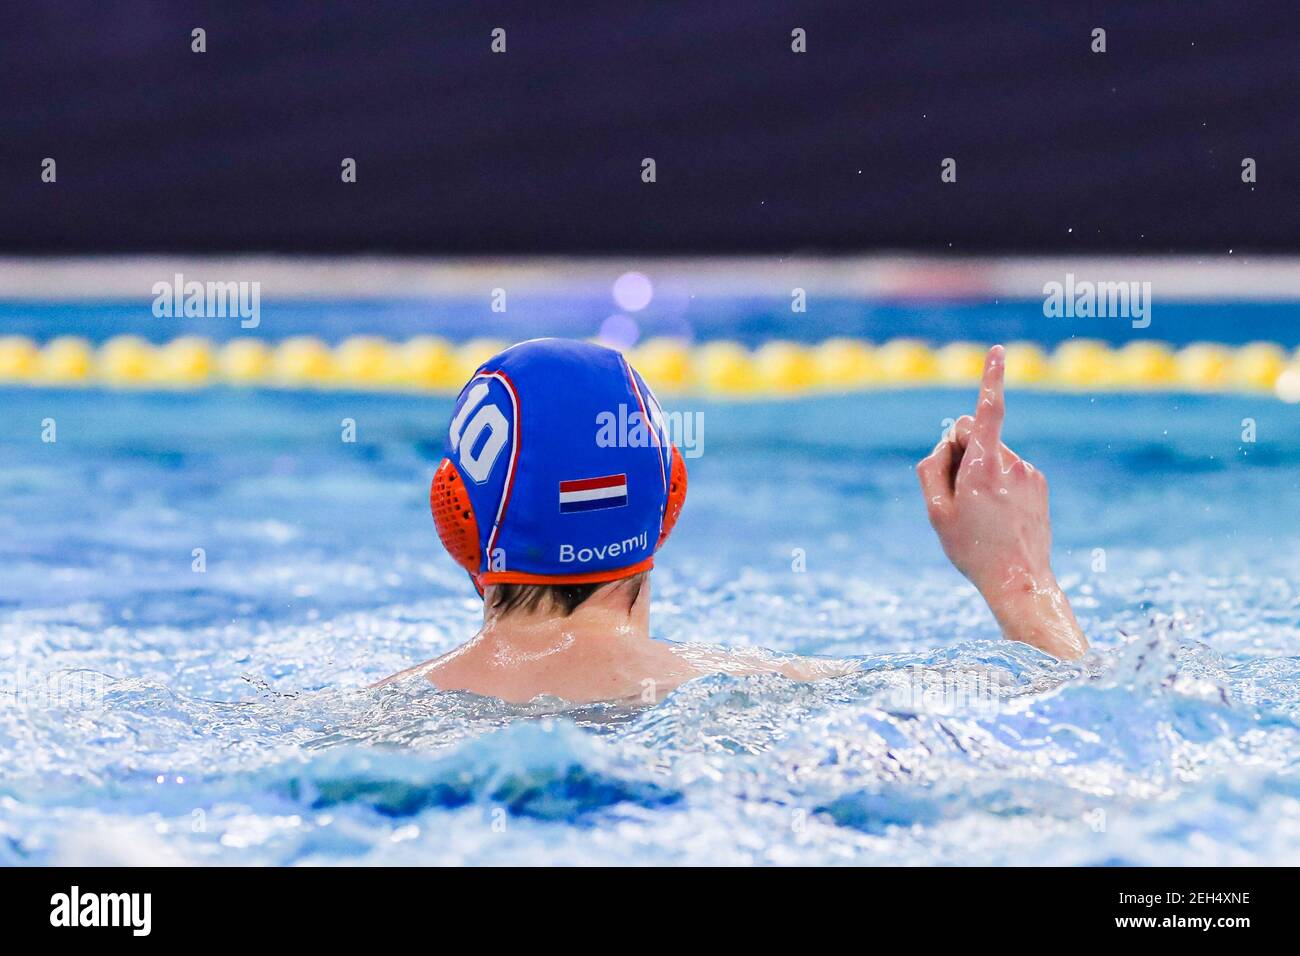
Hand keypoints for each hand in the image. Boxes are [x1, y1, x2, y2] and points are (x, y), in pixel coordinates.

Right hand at [916, 346, 1087, 659]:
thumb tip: (947, 442)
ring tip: (980, 513)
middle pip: (976, 435)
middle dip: (960, 450)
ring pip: (992, 454)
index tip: (998, 352)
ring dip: (980, 470)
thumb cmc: (971, 549)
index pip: (988, 412)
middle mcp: (1010, 464)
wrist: (1018, 580)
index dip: (991, 379)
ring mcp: (1029, 473)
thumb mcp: (935, 512)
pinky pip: (1009, 470)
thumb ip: (932, 467)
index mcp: (982, 468)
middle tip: (953, 493)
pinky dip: (997, 483)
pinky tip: (997, 515)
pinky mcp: (1039, 484)